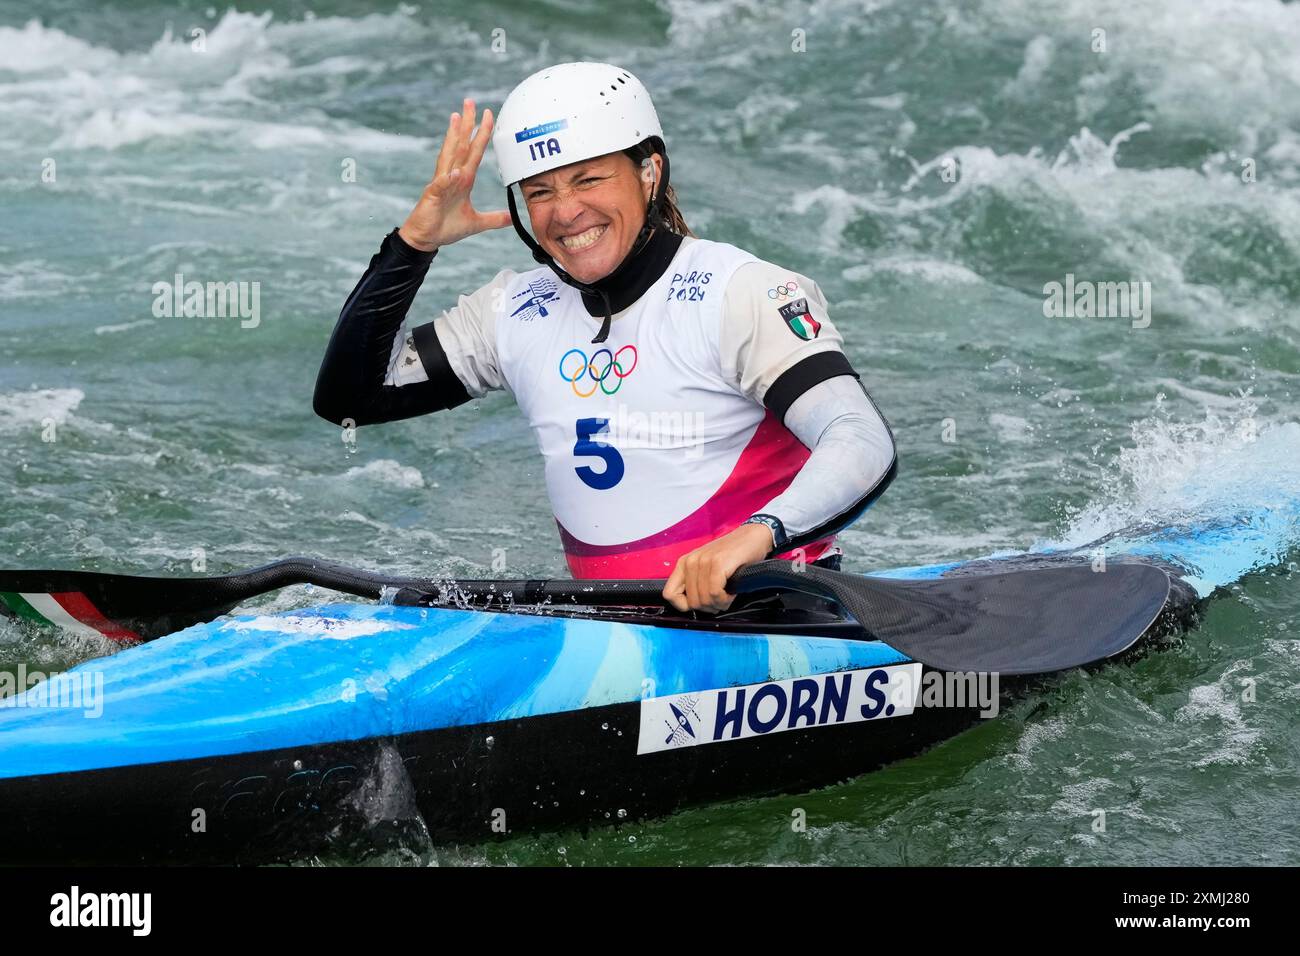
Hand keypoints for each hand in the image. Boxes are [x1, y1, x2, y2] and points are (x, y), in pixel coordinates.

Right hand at [399, 98, 511, 251]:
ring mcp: (441, 184)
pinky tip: (454, 171)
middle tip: (470, 102)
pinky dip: (447, 178)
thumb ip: (494, 219)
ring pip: (449, 156)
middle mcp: (452, 176)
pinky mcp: (432, 196)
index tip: (487, 115)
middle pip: (460, 145)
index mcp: (463, 179)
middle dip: (466, 123)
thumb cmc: (446, 227)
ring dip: (453, 137)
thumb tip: (511, 218)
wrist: (427, 239)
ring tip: (456, 117)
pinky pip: (441, 185)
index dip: (481, 134)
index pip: (474, 151)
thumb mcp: (476, 223)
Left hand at [662, 523, 773, 612]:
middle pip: (692, 602)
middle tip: (722, 598)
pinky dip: (726, 599)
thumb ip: (696, 582)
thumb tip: (691, 606)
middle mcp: (690, 561)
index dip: (684, 606)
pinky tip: (732, 591)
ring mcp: (703, 561)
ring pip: (704, 600)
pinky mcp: (718, 563)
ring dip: (720, 603)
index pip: (669, 594)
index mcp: (684, 563)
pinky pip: (715, 594)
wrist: (753, 537)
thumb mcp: (707, 567)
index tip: (701, 603)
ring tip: (728, 594)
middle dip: (709, 606)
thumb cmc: (732, 556)